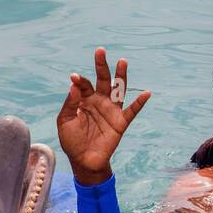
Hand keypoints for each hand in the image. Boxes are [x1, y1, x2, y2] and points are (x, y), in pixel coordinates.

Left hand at [56, 47, 150, 184]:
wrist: (83, 161)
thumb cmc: (72, 141)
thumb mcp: (65, 122)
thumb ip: (70, 104)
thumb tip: (74, 86)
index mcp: (84, 100)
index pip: (83, 85)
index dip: (80, 81)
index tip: (75, 77)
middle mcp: (99, 102)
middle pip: (102, 80)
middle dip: (101, 66)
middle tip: (100, 51)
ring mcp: (111, 111)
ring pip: (117, 90)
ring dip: (120, 76)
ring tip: (122, 61)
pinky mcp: (120, 123)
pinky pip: (132, 111)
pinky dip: (140, 103)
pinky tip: (147, 93)